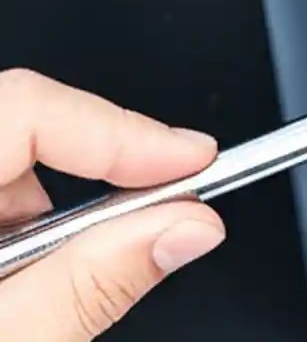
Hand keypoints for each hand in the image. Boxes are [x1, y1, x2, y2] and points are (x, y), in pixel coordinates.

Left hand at [0, 69, 222, 340]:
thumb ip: (90, 285)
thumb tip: (189, 224)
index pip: (27, 109)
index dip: (122, 130)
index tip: (195, 160)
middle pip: (26, 124)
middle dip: (99, 176)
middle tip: (162, 219)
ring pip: (8, 159)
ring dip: (52, 215)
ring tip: (49, 290)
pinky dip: (21, 228)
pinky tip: (17, 283)